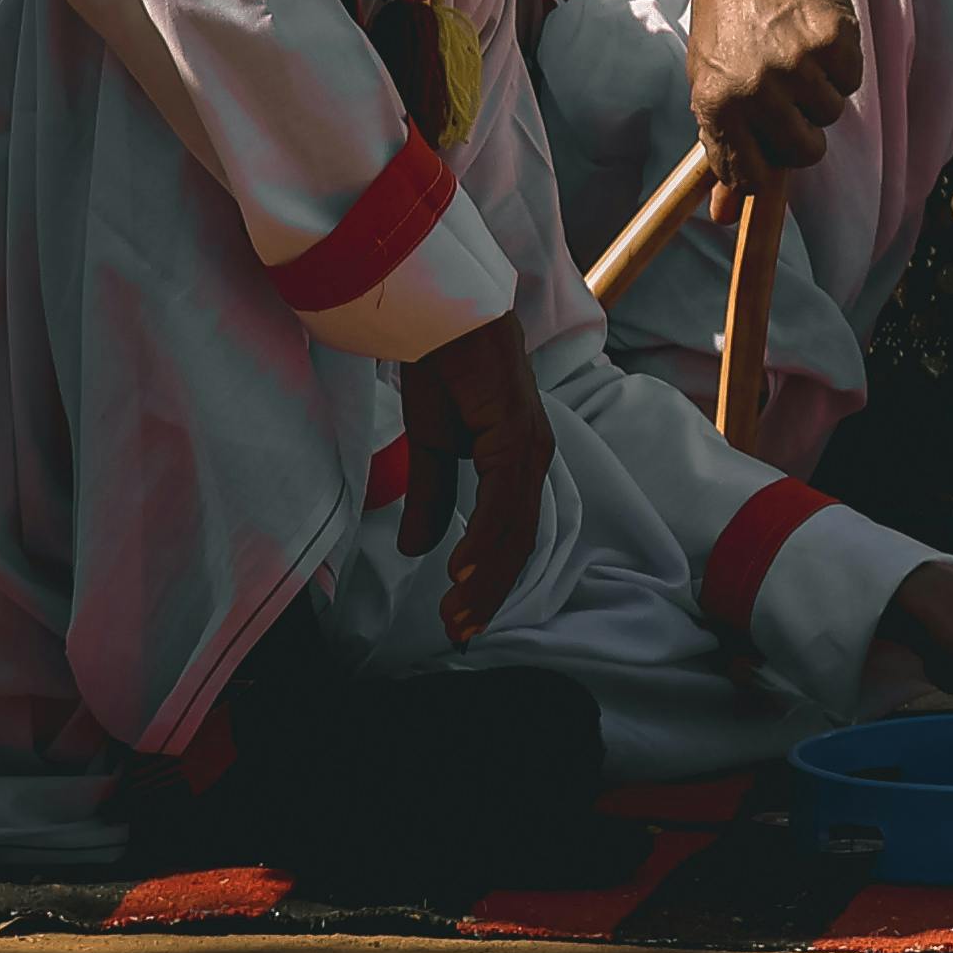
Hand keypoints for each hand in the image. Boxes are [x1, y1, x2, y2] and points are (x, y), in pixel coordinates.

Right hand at [396, 314, 560, 644]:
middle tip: (460, 632)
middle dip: (489, 593)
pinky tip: (460, 569)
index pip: (511, 537)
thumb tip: (419, 551)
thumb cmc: (444, 374)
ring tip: (459, 614)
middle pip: (517, 542)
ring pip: (512, 528)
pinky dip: (483, 538)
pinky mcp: (514, 434)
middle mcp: (533, 459)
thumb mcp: (432, 448)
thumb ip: (433, 498)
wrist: (444, 320)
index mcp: (519, 464)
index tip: (463, 620)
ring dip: (484, 577)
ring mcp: (528, 447)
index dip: (490, 581)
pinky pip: (501, 498)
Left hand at [686, 0, 870, 188]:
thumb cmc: (728, 20)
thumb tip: (724, 220)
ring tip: (797, 53)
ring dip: (821, 89)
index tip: (770, 141)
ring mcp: (795, 65)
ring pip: (832, 112)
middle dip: (802, 127)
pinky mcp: (832, 40)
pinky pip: (851, 78)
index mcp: (718, 105)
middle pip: (805, 150)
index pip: (753, 176)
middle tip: (789, 91)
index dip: (768, 162)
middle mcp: (755, 90)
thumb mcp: (711, 83)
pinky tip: (817, 34)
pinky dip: (841, 62)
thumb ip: (722, 149)